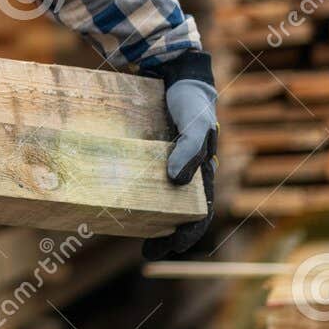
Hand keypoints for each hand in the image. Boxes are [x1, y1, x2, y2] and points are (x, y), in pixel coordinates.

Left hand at [143, 79, 217, 260]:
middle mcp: (187, 171)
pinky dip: (140, 193)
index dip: (190, 233)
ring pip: (163, 198)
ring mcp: (169, 163)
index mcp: (204, 171)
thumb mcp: (195, 126)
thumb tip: (175, 181)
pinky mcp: (153, 153)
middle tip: (150, 252)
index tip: (174, 248)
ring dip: (153, 218)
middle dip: (169, 234)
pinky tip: (124, 200)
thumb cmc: (192, 103)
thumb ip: (188, 150)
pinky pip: (147, 178)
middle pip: (180, 211)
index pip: (200, 211)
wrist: (177, 76)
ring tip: (135, 234)